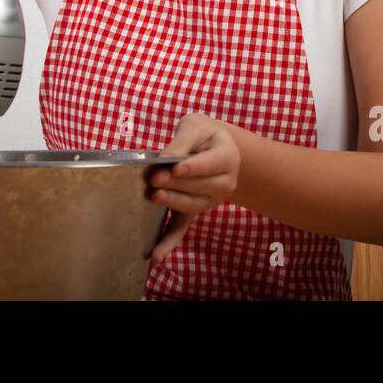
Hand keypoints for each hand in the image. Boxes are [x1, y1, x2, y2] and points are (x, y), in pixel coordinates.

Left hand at [149, 113, 240, 264]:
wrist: (213, 145)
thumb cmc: (202, 133)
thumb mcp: (196, 126)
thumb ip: (182, 141)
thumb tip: (165, 159)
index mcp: (228, 157)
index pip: (210, 164)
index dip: (191, 166)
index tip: (173, 166)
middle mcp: (225, 182)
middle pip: (200, 187)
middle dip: (177, 184)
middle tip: (155, 179)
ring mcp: (211, 200)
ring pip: (192, 205)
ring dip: (172, 202)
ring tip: (154, 195)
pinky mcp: (194, 210)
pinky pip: (183, 227)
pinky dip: (169, 242)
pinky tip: (156, 256)